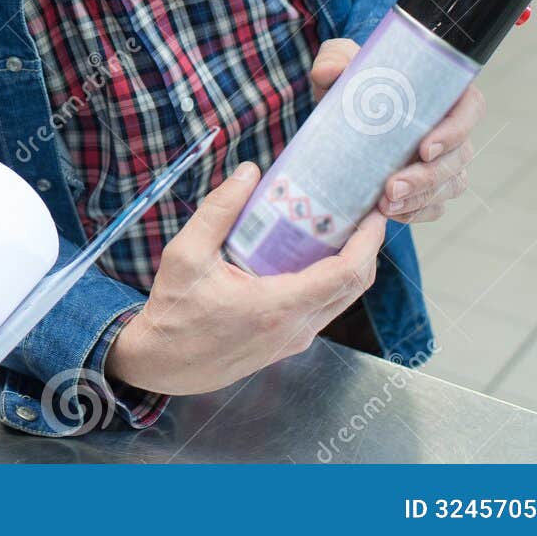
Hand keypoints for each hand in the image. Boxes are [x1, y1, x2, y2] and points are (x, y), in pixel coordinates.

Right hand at [104, 162, 385, 395]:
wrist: (161, 363)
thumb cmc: (173, 310)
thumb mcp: (186, 253)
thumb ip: (219, 210)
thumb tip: (250, 171)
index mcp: (277, 305)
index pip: (345, 274)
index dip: (368, 242)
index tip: (375, 213)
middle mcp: (295, 328)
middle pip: (354, 287)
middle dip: (366, 248)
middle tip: (363, 213)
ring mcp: (293, 341)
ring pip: (341, 300)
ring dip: (350, 265)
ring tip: (340, 229)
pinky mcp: (286, 346)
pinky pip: (323, 310)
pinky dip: (329, 282)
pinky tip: (312, 258)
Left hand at [311, 37, 483, 223]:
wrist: (340, 112)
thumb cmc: (355, 80)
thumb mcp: (342, 63)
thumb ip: (336, 60)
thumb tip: (329, 72)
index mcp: (443, 92)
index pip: (470, 108)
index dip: (455, 130)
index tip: (424, 148)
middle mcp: (450, 127)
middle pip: (459, 155)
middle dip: (428, 176)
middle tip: (393, 187)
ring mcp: (444, 159)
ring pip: (450, 184)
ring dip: (420, 199)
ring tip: (386, 205)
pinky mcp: (429, 185)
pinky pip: (435, 205)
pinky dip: (416, 212)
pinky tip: (391, 213)